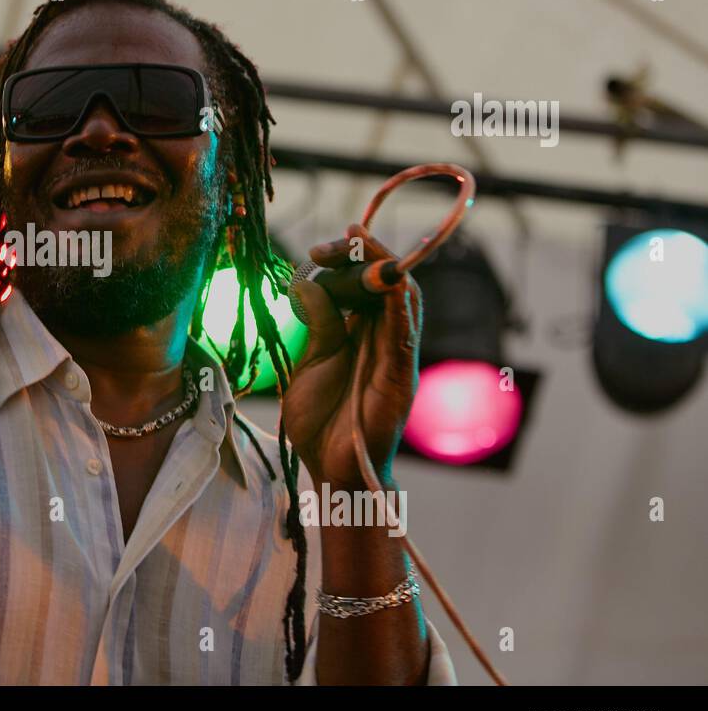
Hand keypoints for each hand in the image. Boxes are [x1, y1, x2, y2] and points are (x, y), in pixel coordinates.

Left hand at [281, 223, 422, 488]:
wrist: (329, 470)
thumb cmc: (322, 419)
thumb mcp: (311, 361)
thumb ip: (317, 324)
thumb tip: (305, 282)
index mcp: (363, 333)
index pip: (365, 283)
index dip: (348, 260)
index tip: (318, 249)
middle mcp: (385, 340)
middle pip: (388, 283)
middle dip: (365, 255)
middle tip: (337, 240)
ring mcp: (397, 358)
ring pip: (404, 302)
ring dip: (386, 269)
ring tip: (365, 243)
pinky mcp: (401, 380)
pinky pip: (405, 336)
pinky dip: (399, 307)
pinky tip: (389, 282)